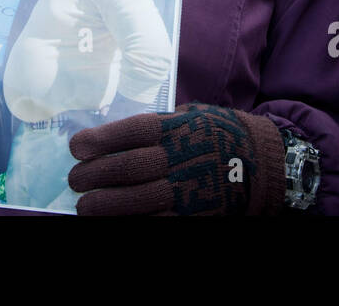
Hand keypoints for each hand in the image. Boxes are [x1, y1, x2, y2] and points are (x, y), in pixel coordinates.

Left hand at [67, 103, 285, 215]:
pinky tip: (115, 222)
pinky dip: (135, 222)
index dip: (102, 139)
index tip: (75, 147)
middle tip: (74, 181)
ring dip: (108, 205)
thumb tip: (112, 135)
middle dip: (96, 175)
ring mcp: (192, 189)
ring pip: (142, 199)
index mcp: (179, 128)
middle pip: (132, 167)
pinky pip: (160, 222)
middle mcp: (183, 157)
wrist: (264, 162)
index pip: (134, 131)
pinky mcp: (197, 215)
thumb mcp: (192, 115)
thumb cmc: (218, 133)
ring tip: (84, 207)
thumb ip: (159, 124)